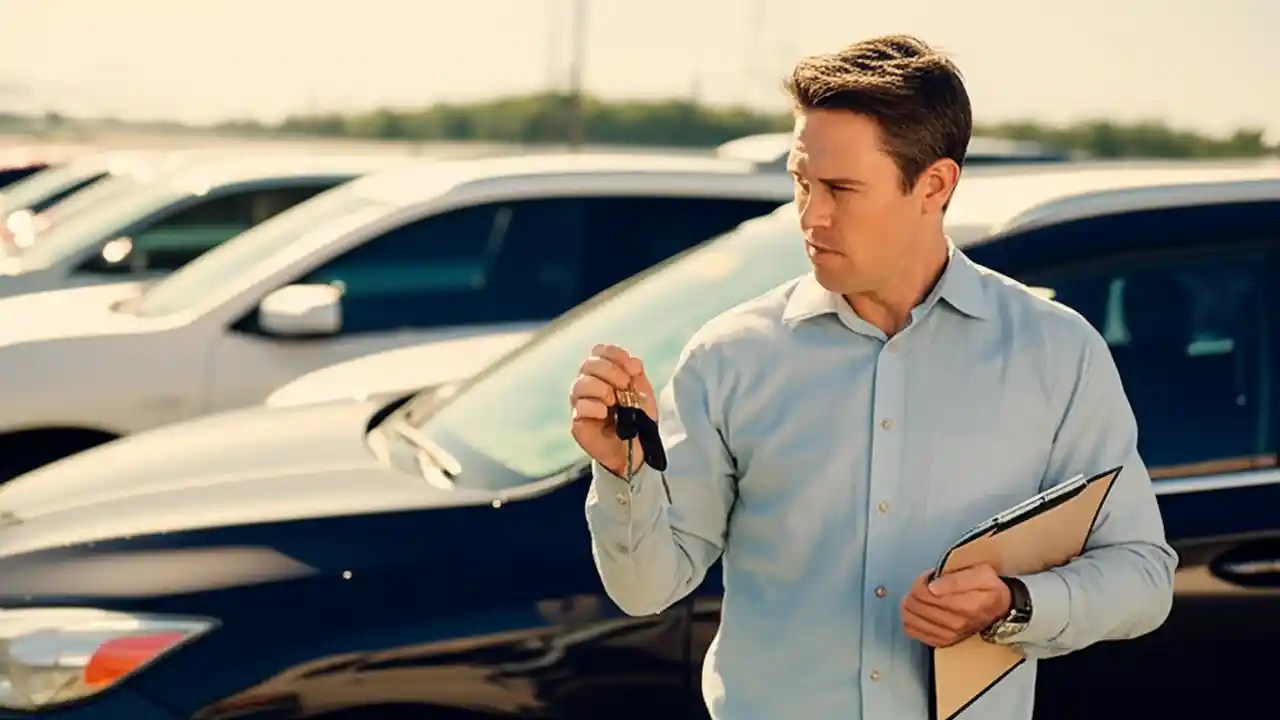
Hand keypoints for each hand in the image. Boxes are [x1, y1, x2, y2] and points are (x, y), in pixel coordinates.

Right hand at [569, 344, 657, 477]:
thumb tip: (632, 361)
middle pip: (588, 364)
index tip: (633, 368)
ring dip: (600, 388)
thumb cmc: (639, 419)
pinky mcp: (578, 422)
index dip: (614, 354)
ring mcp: (581, 403)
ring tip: (614, 401)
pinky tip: (605, 414)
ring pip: (579, 384)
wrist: (638, 449)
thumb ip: (637, 374)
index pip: (600, 351)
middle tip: (625, 385)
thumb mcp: (643, 393)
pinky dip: (594, 407)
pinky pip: (580, 407)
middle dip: (610, 371)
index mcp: (604, 374)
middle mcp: (588, 385)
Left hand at [900, 565, 1011, 647]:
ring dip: (910, 604)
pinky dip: (911, 618)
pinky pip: (912, 630)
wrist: (999, 610)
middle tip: (925, 586)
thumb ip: (956, 579)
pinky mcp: (941, 641)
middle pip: (915, 605)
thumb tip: (932, 587)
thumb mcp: (981, 573)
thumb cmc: (989, 589)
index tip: (930, 577)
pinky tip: (919, 611)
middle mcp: (956, 624)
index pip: (925, 593)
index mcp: (966, 605)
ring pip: (910, 618)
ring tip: (922, 598)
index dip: (922, 580)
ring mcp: (947, 635)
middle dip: (915, 590)